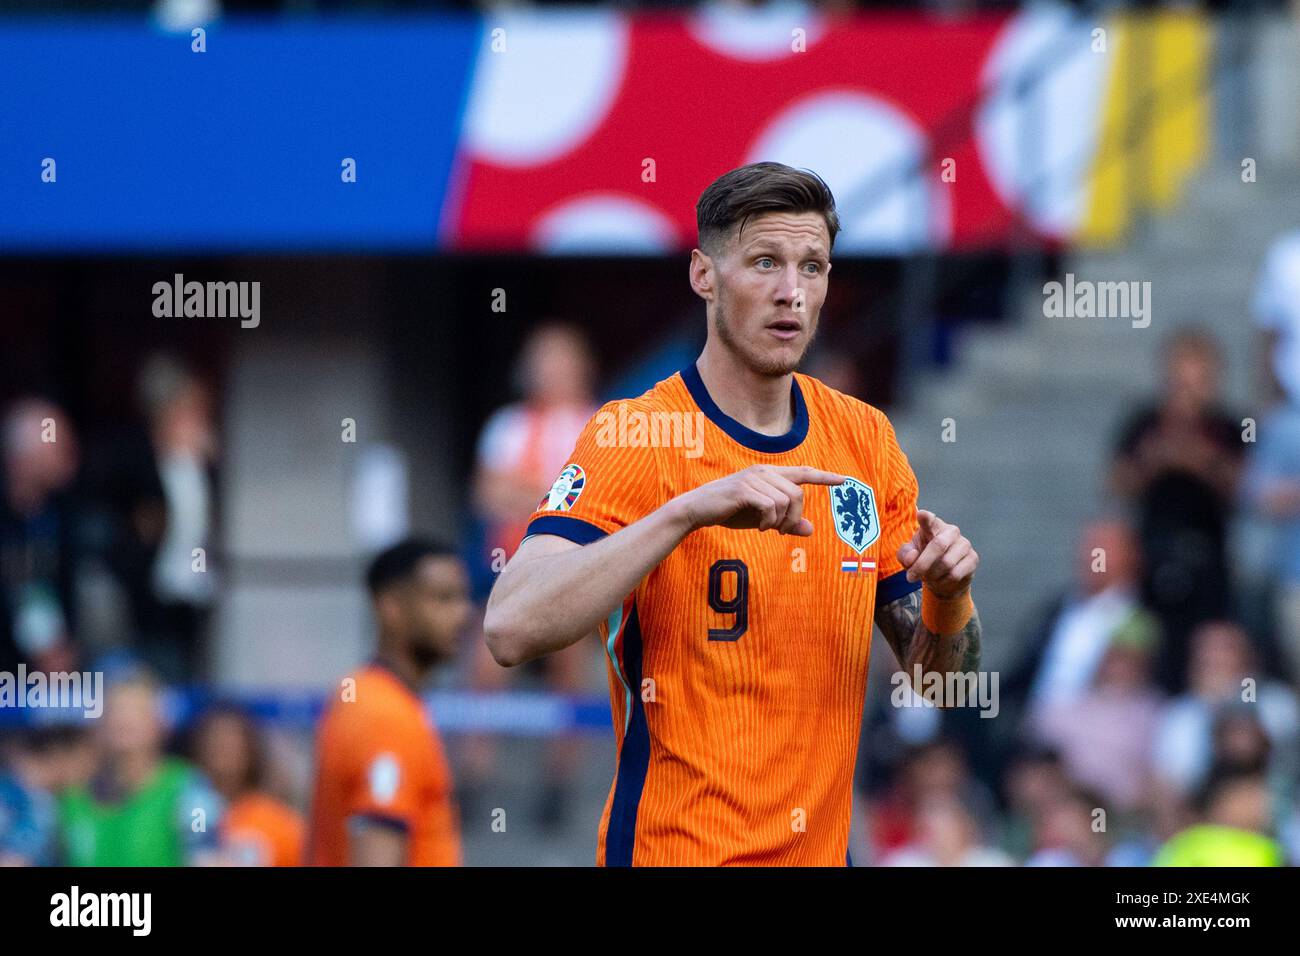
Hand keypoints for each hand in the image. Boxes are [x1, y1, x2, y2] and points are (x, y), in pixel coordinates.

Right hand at [676, 465, 843, 536]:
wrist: (697, 510)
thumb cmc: (730, 513)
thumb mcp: (762, 520)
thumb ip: (786, 523)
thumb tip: (811, 529)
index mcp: (770, 474)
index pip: (803, 472)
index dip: (824, 477)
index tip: (844, 481)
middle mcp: (764, 471)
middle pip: (798, 494)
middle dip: (794, 517)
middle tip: (780, 532)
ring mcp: (753, 478)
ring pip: (786, 501)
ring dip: (780, 522)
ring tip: (768, 529)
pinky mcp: (744, 489)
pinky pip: (770, 506)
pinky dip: (769, 522)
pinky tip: (760, 528)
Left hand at [897, 509, 977, 597]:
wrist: (943, 579)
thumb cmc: (924, 561)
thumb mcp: (908, 558)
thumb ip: (905, 555)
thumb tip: (912, 556)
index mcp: (932, 526)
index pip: (929, 519)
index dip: (926, 517)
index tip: (921, 514)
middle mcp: (951, 531)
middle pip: (938, 545)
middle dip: (922, 564)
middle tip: (911, 577)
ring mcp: (964, 544)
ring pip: (946, 563)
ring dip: (932, 575)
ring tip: (928, 576)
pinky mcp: (973, 558)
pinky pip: (955, 574)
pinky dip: (943, 581)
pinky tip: (941, 579)